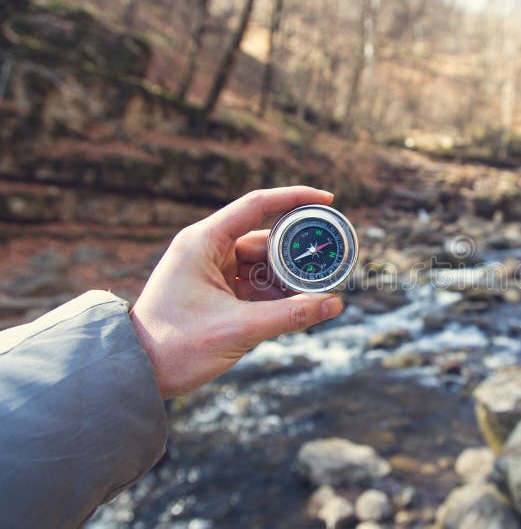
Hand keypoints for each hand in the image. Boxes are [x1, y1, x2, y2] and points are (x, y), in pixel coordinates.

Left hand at [129, 187, 344, 398]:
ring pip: (261, 263)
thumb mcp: (239, 329)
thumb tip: (335, 304)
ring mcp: (210, 270)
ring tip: (315, 293)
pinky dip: (273, 293)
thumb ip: (290, 315)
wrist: (134, 373)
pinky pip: (252, 283)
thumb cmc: (175, 346)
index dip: (296, 198)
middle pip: (265, 238)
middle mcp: (207, 249)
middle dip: (297, 253)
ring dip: (287, 278)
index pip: (258, 205)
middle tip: (328, 263)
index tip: (328, 200)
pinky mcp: (213, 291)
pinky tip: (294, 306)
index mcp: (204, 242)